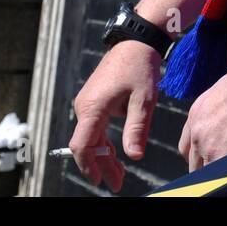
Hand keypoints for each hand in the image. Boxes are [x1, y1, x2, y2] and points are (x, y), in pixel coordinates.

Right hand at [68, 39, 161, 191]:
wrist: (137, 41)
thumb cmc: (141, 67)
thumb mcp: (144, 100)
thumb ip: (136, 128)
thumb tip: (133, 156)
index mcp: (93, 107)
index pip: (82, 145)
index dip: (90, 166)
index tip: (100, 181)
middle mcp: (84, 106)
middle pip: (86, 144)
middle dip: (100, 166)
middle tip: (116, 184)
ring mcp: (87, 103)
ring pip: (90, 137)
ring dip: (103, 156)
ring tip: (118, 174)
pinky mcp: (93, 100)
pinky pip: (94, 127)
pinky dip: (103, 142)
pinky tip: (114, 154)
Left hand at [177, 50, 226, 171]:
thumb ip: (220, 111)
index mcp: (198, 113)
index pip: (188, 147)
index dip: (200, 155)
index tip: (209, 158)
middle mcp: (199, 132)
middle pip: (197, 164)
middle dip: (211, 165)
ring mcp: (210, 147)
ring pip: (211, 173)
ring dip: (224, 172)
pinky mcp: (226, 158)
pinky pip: (226, 176)